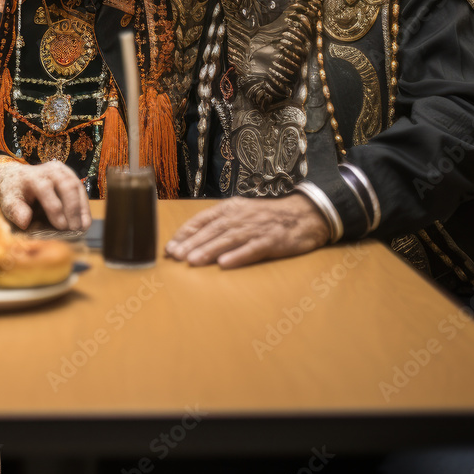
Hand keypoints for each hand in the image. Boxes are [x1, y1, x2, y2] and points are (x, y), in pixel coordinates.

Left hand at [0, 159, 91, 231]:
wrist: (16, 177)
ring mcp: (61, 170)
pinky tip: (85, 221)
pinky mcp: (69, 175)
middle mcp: (49, 169)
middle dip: (73, 208)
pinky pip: (80, 189)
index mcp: (32, 175)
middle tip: (74, 229)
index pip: (45, 189)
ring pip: (76, 186)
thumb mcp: (8, 201)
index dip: (54, 208)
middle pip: (66, 185)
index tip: (61, 226)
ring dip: (81, 208)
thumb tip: (25, 222)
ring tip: (82, 227)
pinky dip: (84, 206)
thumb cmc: (13, 192)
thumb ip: (15, 211)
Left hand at [164, 194, 329, 268]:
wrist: (303, 214)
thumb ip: (219, 223)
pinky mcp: (271, 241)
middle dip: (191, 243)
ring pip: (228, 239)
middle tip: (175, 256)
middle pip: (211, 231)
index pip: (201, 220)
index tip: (170, 247)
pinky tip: (225, 263)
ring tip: (192, 261)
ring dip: (209, 250)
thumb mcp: (241, 213)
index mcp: (230, 209)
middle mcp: (239, 217)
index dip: (185, 233)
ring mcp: (255, 229)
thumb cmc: (267, 217)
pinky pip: (253, 249)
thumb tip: (193, 238)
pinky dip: (238, 256)